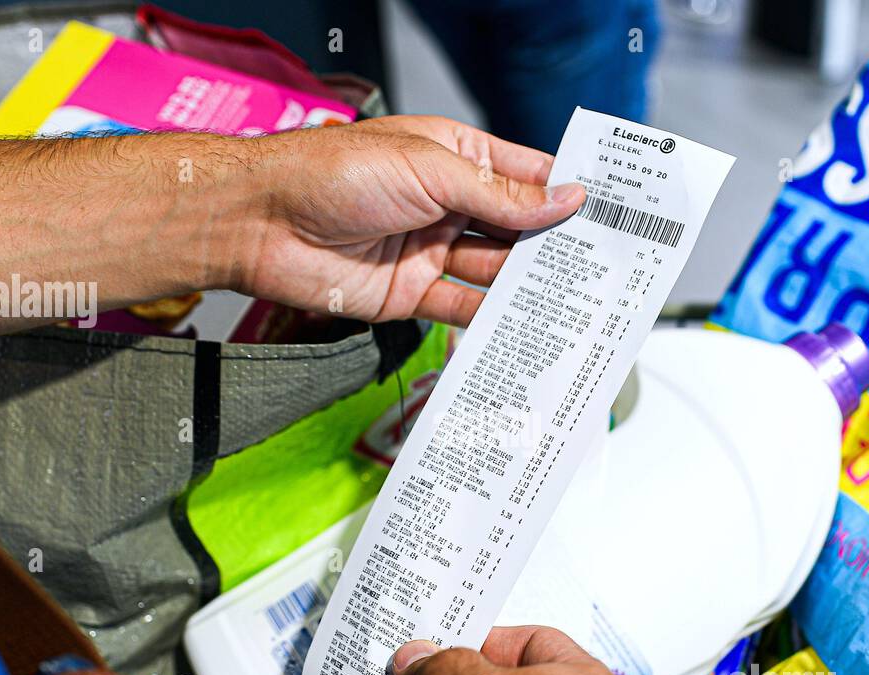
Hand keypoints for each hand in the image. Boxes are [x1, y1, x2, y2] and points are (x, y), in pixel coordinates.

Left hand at [230, 115, 585, 326]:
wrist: (261, 222)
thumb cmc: (330, 174)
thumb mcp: (429, 170)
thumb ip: (500, 194)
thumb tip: (562, 199)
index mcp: (454, 156)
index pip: (524, 174)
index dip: (564, 191)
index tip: (608, 211)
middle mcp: (445, 203)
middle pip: (515, 228)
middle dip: (555, 245)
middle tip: (603, 264)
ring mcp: (429, 249)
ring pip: (493, 271)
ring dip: (530, 285)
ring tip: (576, 299)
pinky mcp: (410, 293)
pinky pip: (461, 308)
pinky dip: (491, 319)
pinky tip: (524, 324)